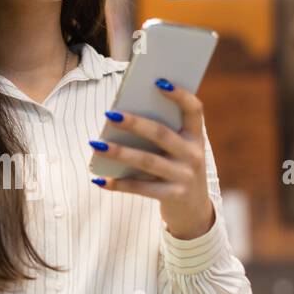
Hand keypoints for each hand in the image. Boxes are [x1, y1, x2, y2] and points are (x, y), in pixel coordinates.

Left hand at [90, 78, 215, 238]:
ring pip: (147, 161)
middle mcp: (194, 155)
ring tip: (96, 144)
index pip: (194, 110)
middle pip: (161, 134)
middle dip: (134, 123)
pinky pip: (141, 188)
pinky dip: (118, 184)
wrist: (194, 212)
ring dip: (120, 152)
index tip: (158, 80)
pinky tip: (99, 179)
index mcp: (196, 137)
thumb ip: (161, 135)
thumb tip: (121, 118)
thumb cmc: (177, 170)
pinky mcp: (173, 196)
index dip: (179, 94)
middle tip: (109, 114)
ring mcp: (184, 177)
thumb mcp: (179, 151)